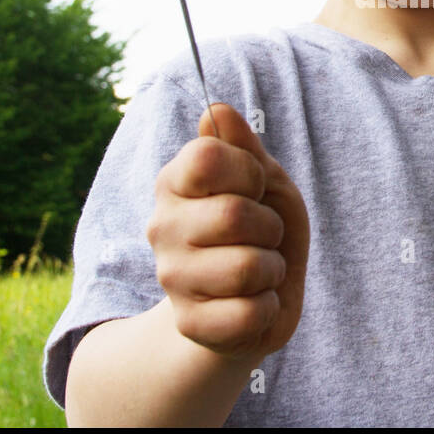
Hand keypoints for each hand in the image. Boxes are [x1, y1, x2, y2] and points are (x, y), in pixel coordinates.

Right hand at [146, 103, 309, 360]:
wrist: (251, 302)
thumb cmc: (259, 231)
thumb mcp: (265, 182)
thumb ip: (243, 147)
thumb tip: (216, 109)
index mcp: (174, 182)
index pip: (208, 156)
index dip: (248, 171)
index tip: (254, 187)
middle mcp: (161, 227)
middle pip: (234, 214)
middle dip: (270, 227)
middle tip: (264, 236)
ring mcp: (171, 278)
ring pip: (247, 268)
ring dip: (272, 270)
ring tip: (259, 271)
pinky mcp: (189, 323)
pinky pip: (249, 313)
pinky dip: (267, 308)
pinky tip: (253, 303)